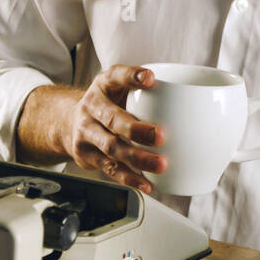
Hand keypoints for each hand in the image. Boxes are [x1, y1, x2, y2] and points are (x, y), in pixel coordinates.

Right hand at [17, 65, 165, 191]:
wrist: (69, 122)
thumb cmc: (108, 103)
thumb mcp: (120, 88)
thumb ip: (146, 91)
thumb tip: (190, 105)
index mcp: (104, 85)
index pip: (116, 76)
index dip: (131, 76)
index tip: (149, 78)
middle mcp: (92, 107)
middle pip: (112, 118)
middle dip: (136, 129)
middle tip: (161, 135)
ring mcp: (87, 132)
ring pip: (111, 147)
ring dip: (137, 158)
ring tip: (160, 164)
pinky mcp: (86, 155)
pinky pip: (109, 168)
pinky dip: (129, 178)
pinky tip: (145, 183)